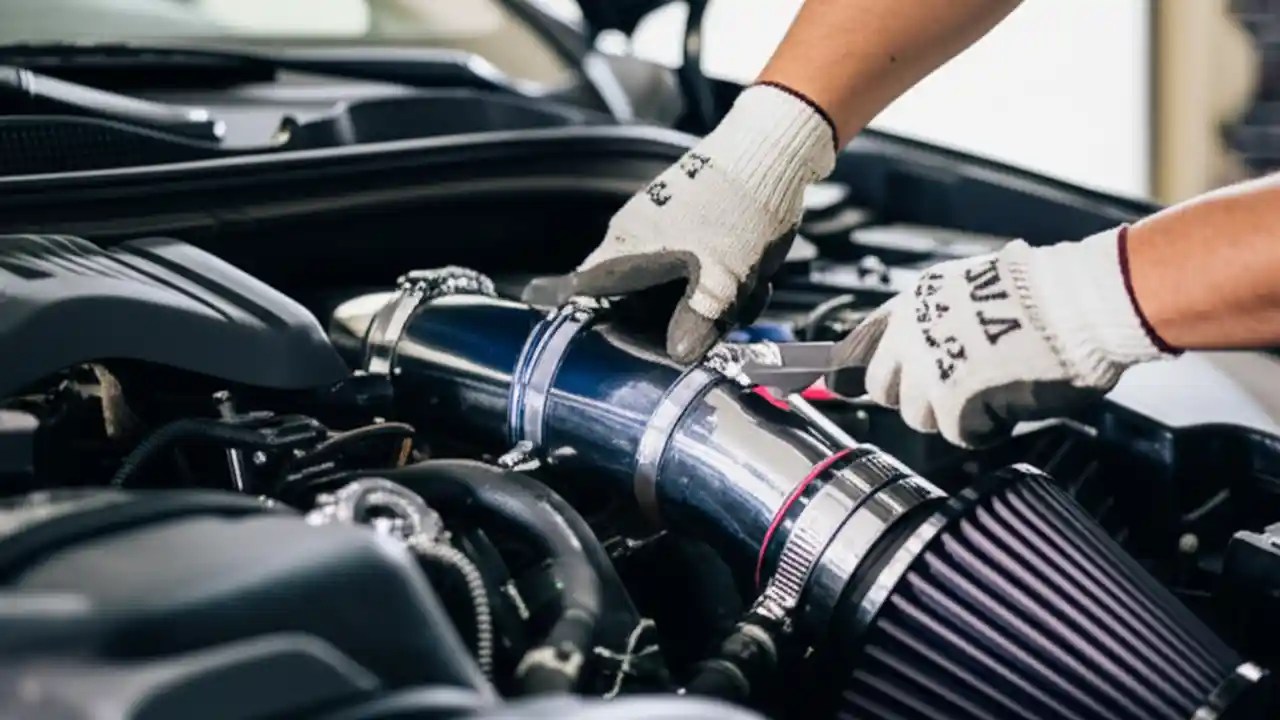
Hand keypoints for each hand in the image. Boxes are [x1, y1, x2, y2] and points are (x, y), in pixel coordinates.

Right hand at [523, 83, 836, 362]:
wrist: (772, 150)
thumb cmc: (739, 208)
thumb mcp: (724, 280)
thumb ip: (697, 322)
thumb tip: (678, 356)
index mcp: (626, 251)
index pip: (580, 290)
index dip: (578, 314)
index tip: (583, 326)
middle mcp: (633, 237)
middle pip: (638, 302)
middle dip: (682, 319)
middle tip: (720, 321)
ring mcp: (660, 226)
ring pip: (675, 287)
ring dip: (713, 300)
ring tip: (750, 290)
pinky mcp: (687, 220)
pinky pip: (695, 266)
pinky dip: (724, 277)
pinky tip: (755, 277)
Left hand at [828, 227, 1176, 446]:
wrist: (1082, 302)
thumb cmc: (1043, 293)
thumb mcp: (969, 289)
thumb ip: (931, 321)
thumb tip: (908, 352)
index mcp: (914, 302)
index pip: (856, 345)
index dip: (848, 370)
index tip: (835, 382)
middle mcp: (913, 334)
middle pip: (884, 390)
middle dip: (915, 395)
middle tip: (955, 386)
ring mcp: (932, 369)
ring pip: (920, 416)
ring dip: (954, 412)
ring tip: (994, 385)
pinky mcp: (957, 401)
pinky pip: (959, 433)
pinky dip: (984, 426)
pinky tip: (1010, 400)